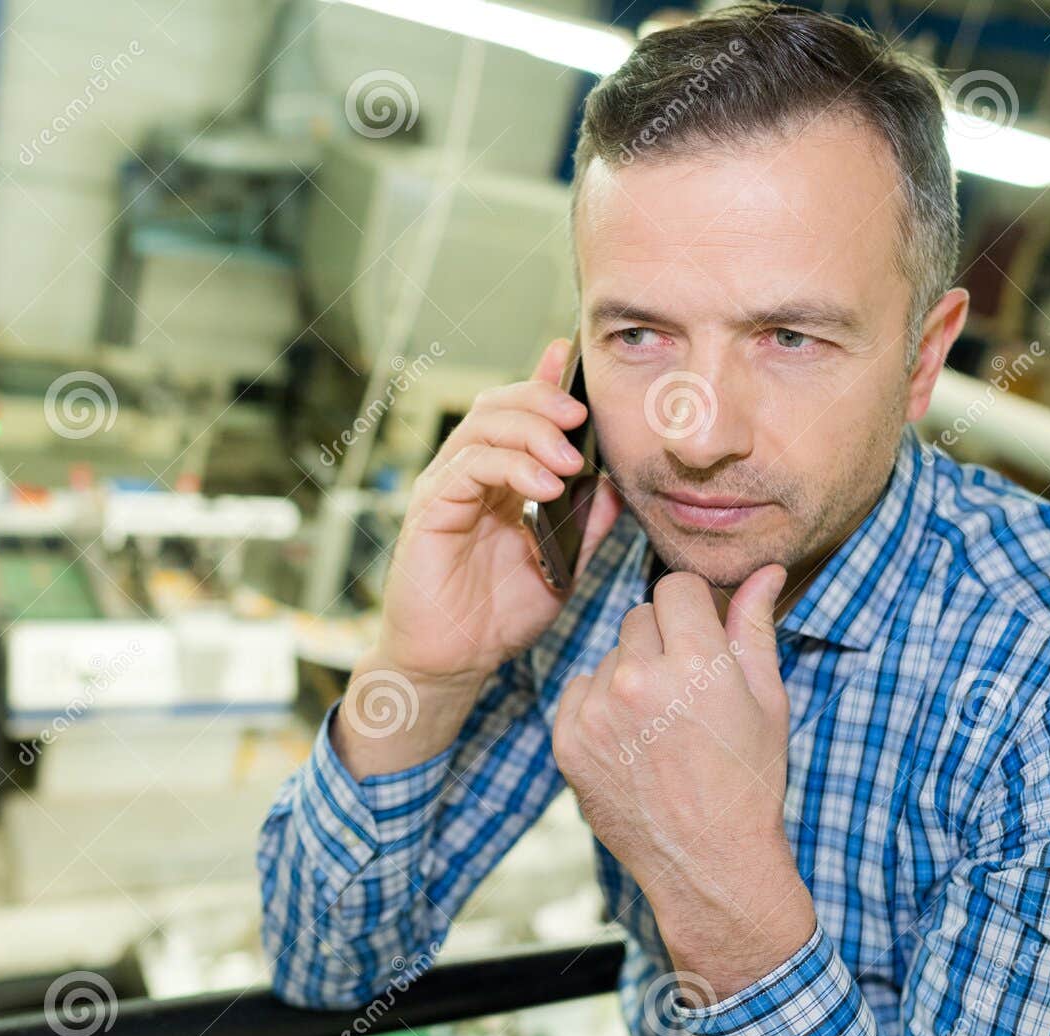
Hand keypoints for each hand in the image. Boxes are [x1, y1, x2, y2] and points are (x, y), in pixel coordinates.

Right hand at [334, 340, 622, 778]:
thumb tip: (619, 482)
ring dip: (533, 433)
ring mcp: (446, 486)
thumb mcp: (562, 564)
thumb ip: (587, 522)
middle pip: (501, 406)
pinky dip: (510, 466)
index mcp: (500, 478)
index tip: (575, 360)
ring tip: (569, 461)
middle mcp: (469, 473)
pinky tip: (544, 486)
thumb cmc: (499, 615)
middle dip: (544, 402)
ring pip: (484, 426)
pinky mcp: (430, 508)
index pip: (521, 414)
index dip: (546, 382)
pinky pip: (468, 466)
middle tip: (582, 419)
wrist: (454, 662)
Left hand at [551, 565, 814, 1000]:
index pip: (675, 586)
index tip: (703, 637)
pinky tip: (632, 742)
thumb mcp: (767, 699)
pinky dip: (600, 707)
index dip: (694, 609)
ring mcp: (597, 713)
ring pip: (608, 655)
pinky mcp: (568, 741)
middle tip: (686, 690)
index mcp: (695, 663)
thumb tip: (764, 570)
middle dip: (662, 640)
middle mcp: (638, 680)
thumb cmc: (748, 779)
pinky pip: (579, 691)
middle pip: (639, 616)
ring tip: (660, 725)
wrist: (710, 864)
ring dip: (629, 674)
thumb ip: (754, 626)